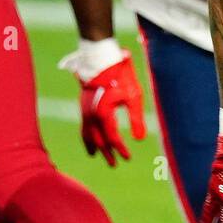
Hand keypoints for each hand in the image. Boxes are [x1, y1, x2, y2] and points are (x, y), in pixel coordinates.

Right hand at [60, 42, 145, 166]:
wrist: (102, 59)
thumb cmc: (121, 76)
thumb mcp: (133, 97)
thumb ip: (136, 118)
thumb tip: (139, 139)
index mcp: (104, 114)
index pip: (112, 138)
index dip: (120, 149)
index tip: (127, 157)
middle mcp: (91, 115)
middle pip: (98, 140)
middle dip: (106, 152)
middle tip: (114, 164)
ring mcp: (85, 110)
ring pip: (86, 134)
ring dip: (93, 146)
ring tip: (95, 155)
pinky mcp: (83, 105)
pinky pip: (83, 126)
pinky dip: (86, 135)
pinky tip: (90, 138)